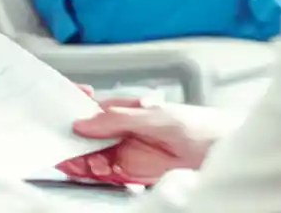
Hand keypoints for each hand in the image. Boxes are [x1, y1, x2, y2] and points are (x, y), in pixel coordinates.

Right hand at [58, 99, 229, 185]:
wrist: (222, 152)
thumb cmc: (198, 126)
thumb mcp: (156, 117)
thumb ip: (120, 119)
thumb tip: (85, 121)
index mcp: (123, 110)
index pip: (88, 107)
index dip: (72, 107)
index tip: (59, 111)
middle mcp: (119, 132)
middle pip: (84, 135)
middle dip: (70, 139)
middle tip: (61, 144)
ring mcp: (123, 152)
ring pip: (88, 155)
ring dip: (77, 158)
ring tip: (72, 159)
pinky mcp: (128, 173)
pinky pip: (100, 173)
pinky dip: (89, 173)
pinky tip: (86, 170)